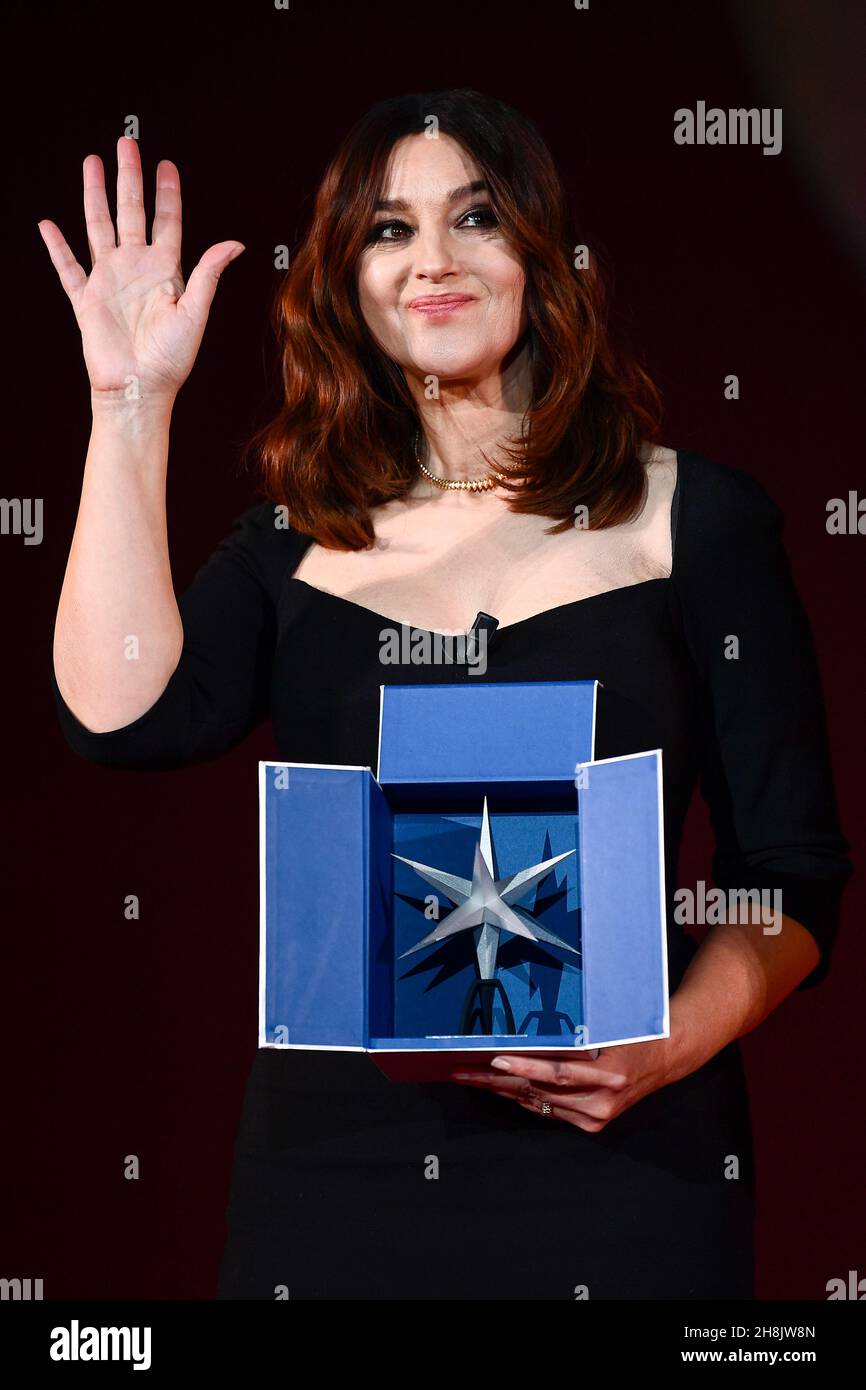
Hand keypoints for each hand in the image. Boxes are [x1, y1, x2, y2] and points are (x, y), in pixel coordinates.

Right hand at [38, 136, 243, 403]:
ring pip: (99, 227)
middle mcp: (136, 269)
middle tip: (127, 144)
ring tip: (91, 162)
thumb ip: (209, 274)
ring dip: (94, 195)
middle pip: (131, 212)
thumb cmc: (171, 360)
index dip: (167, 193)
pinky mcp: (86, 300)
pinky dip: (57, 247)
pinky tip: (48, 224)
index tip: (167, 165)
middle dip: (128, 178)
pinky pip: (68, 268)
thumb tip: (235, 243)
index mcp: (165, 272)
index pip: (167, 222)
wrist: (138, 389)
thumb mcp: (196, 313)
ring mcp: (109, 281)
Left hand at [449, 1034, 685, 1131]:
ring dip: (504, 1090)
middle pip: (540, 1091)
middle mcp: (602, 1100)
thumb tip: (530, 1034)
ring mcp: (597, 1117)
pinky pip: (550, 1111)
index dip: (524, 1067)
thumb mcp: (610, 1028)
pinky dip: (525, 1098)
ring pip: (540, 1103)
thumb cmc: (636, 1033)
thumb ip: (575, 1037)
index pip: (557, 1072)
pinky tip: (502, 1088)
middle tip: (465, 1070)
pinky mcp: (593, 1124)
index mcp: (609, 1074)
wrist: (667, 1057)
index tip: (495, 1059)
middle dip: (499, 1080)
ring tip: (473, 1077)